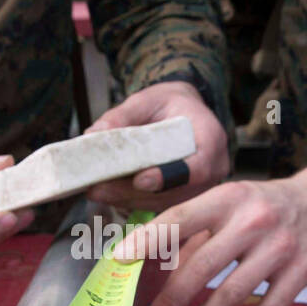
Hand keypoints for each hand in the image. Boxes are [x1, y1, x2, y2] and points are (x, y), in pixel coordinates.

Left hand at [84, 81, 228, 210]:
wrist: (185, 113)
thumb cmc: (169, 104)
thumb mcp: (147, 99)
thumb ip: (122, 115)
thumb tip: (94, 134)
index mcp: (211, 139)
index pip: (197, 167)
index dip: (168, 177)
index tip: (139, 180)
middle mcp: (212, 169)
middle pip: (174, 191)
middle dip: (132, 192)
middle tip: (98, 188)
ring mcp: (201, 189)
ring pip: (164, 203)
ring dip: (126, 200)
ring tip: (95, 192)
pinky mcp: (185, 198)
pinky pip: (159, 205)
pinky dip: (131, 201)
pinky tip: (107, 194)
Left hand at [114, 166, 306, 305]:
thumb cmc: (264, 205)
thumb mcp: (231, 202)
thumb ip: (196, 229)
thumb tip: (152, 262)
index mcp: (229, 198)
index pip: (180, 218)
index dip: (148, 240)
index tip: (121, 259)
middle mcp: (254, 220)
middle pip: (203, 265)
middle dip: (172, 299)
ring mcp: (281, 247)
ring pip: (233, 294)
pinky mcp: (302, 272)